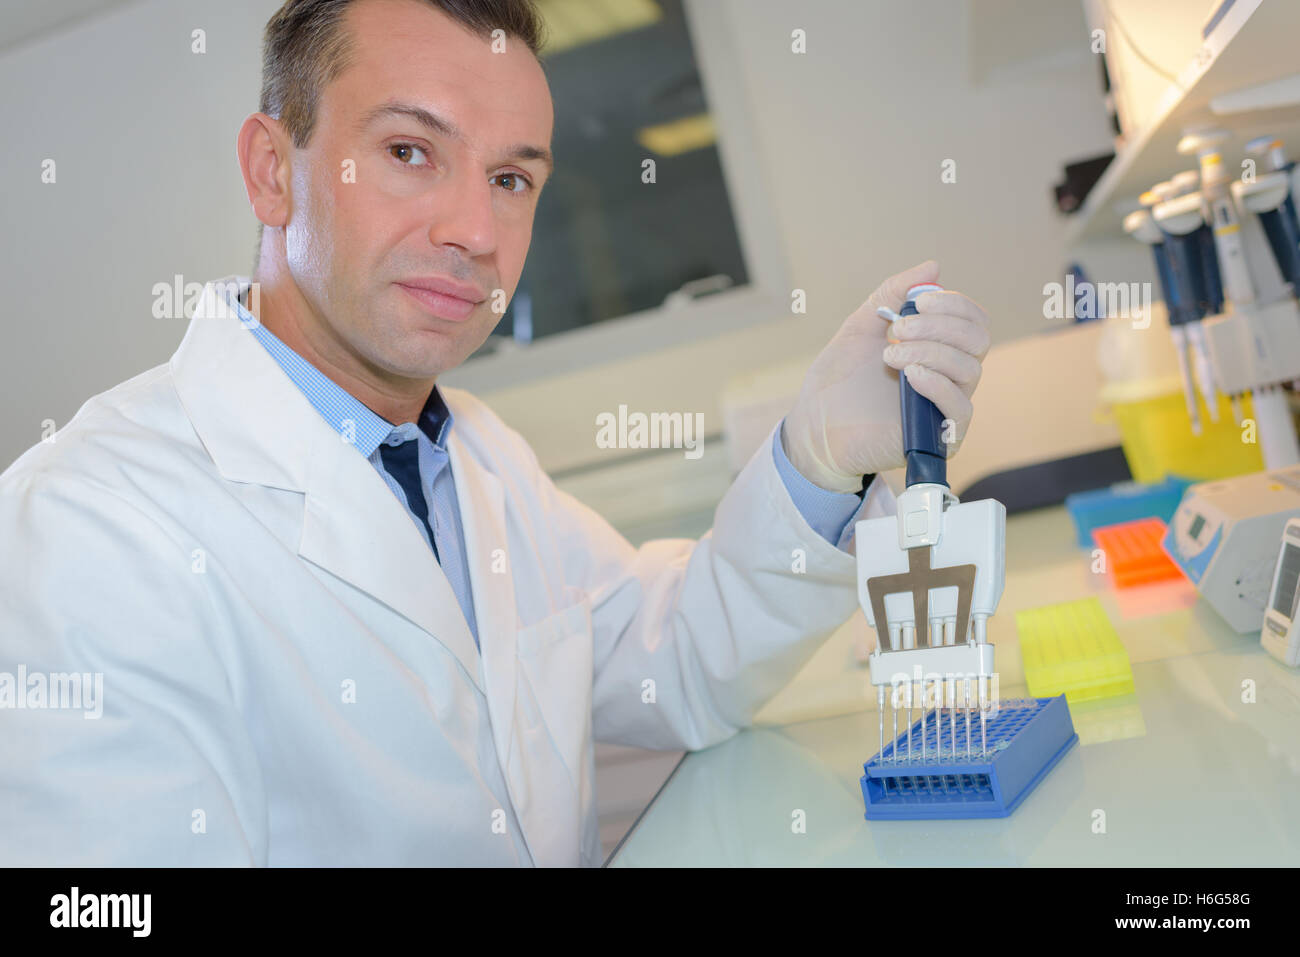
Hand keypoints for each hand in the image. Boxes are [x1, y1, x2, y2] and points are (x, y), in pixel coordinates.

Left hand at [781, 260, 990, 492]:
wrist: (814, 425)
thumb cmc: (837, 380)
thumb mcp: (862, 326)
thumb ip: (893, 295)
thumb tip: (933, 266)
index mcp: (937, 348)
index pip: (972, 320)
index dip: (953, 304)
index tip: (918, 301)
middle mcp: (948, 376)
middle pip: (978, 339)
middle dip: (941, 325)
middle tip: (899, 330)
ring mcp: (945, 407)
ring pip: (970, 369)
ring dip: (930, 352)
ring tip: (890, 356)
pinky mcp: (939, 438)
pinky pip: (960, 408)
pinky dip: (938, 384)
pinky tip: (911, 375)